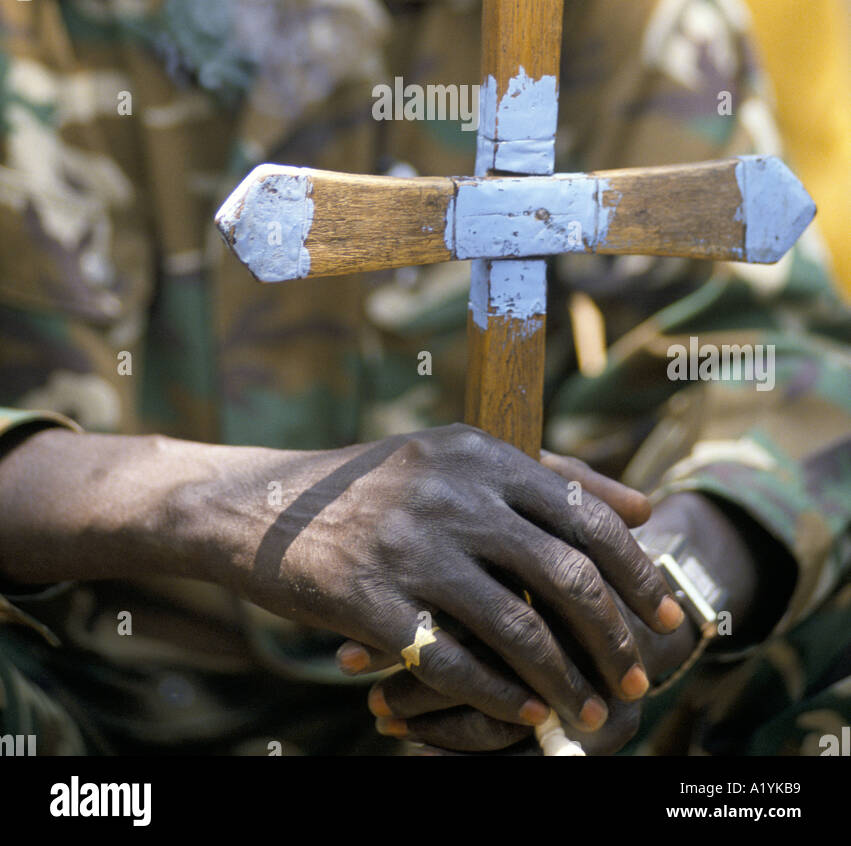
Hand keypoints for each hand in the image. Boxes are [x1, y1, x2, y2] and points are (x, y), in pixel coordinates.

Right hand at [350, 488, 780, 754]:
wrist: (259, 507)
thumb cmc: (372, 486)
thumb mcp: (454, 457)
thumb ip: (548, 474)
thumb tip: (642, 508)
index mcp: (479, 452)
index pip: (585, 513)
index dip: (637, 570)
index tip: (669, 615)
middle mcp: (452, 492)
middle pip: (564, 573)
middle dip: (614, 636)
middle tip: (637, 677)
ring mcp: (410, 545)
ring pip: (517, 626)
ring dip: (565, 680)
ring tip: (589, 713)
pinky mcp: (370, 598)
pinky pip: (453, 662)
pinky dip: (499, 696)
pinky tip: (526, 714)